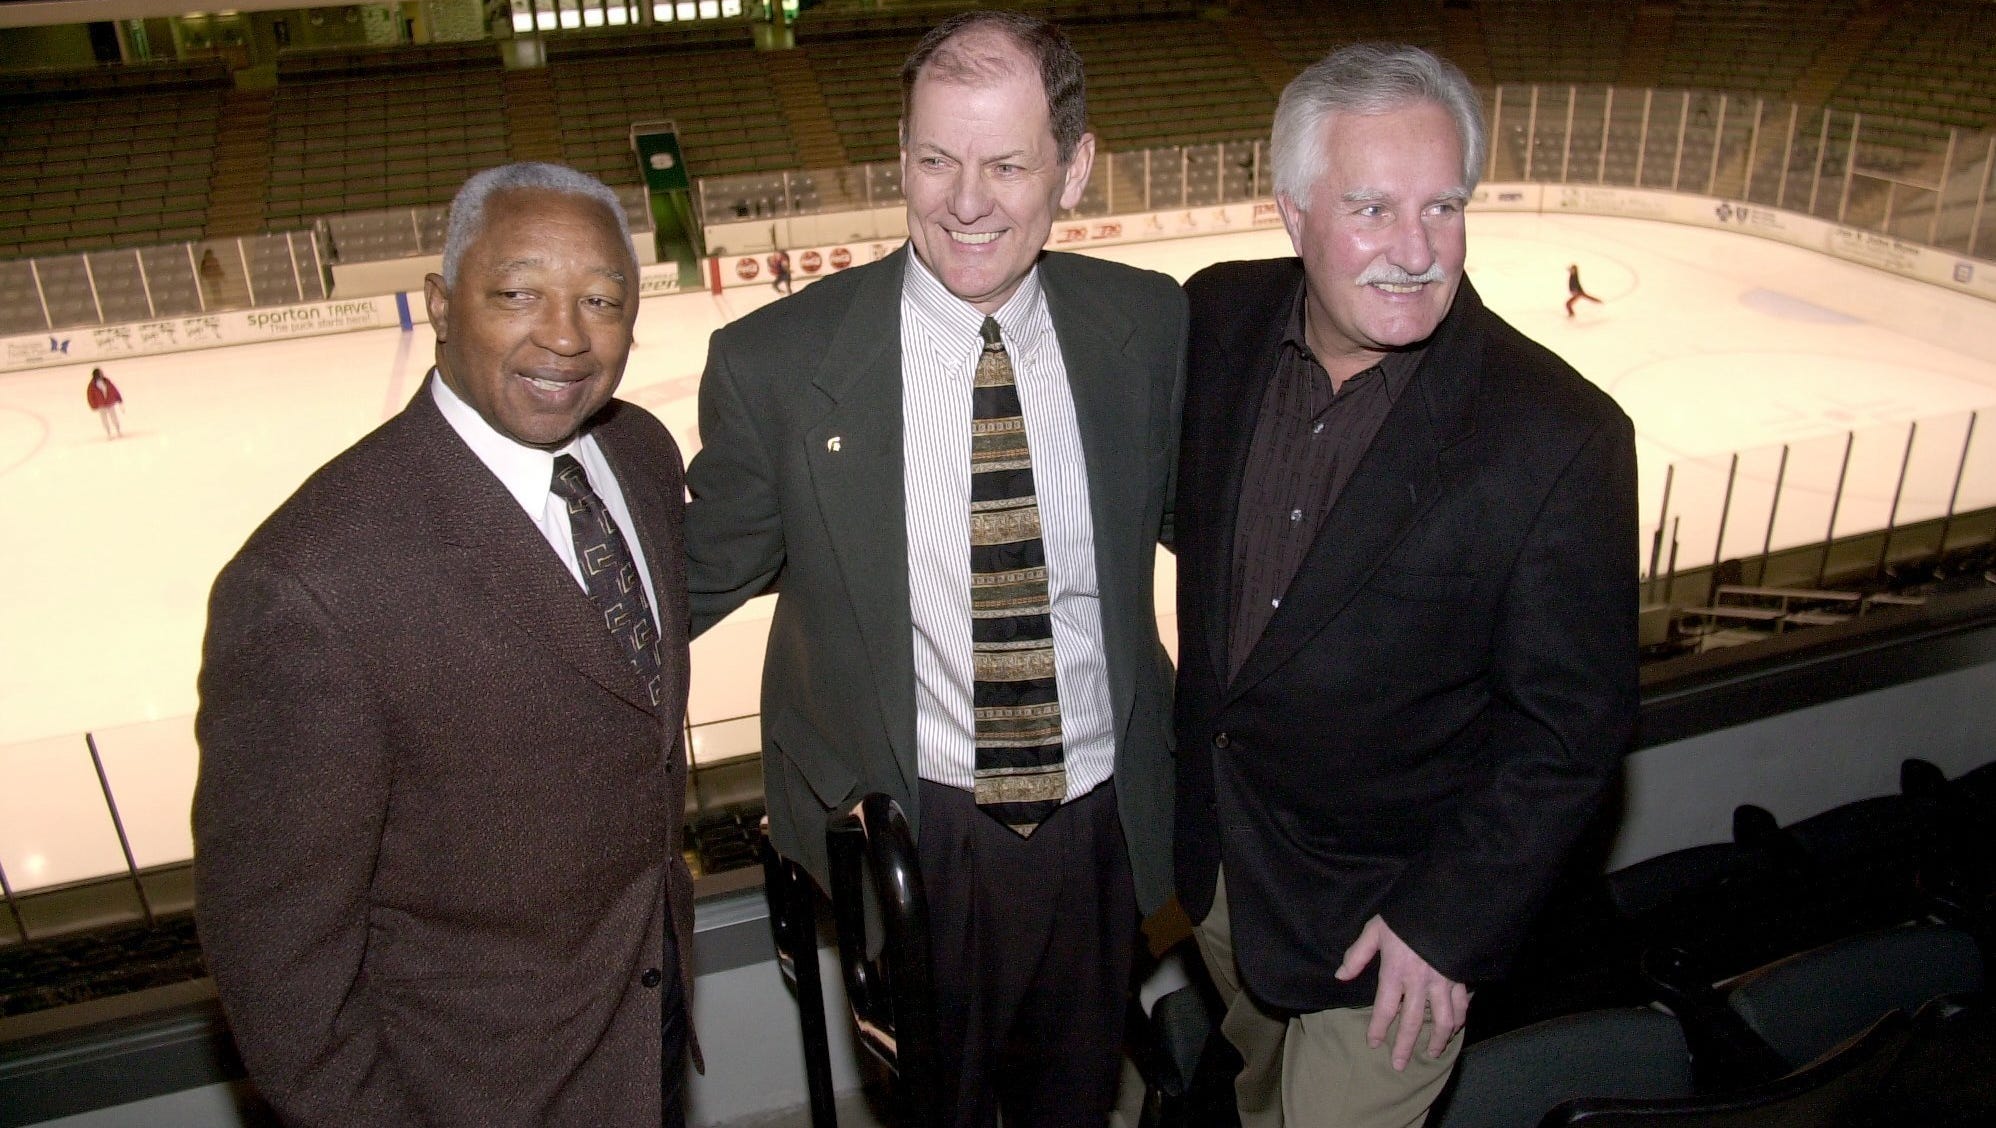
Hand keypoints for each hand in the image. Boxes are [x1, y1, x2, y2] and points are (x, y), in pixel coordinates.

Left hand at [1335, 915, 1468, 1069]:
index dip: (1378, 1028)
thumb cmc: (1406, 915)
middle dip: (1405, 1046)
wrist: (1442, 901)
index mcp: (1396, 971)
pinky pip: (1461, 1004)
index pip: (1385, 1008)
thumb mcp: (1375, 929)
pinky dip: (1459, 1019)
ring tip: (1432, 1054)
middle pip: (1412, 1022)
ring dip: (1437, 1040)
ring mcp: (1442, 981)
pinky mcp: (1459, 976)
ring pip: (1442, 1020)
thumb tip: (1340, 975)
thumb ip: (1357, 954)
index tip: (1373, 1043)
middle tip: (1399, 1065)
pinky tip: (1455, 1029)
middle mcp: (1419, 982)